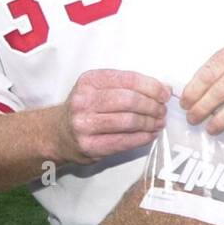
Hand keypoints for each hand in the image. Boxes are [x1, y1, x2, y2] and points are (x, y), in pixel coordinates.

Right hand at [53, 69, 169, 164]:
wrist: (58, 133)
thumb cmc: (87, 108)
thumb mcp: (100, 88)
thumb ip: (129, 86)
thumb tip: (163, 88)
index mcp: (90, 81)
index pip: (128, 79)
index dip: (152, 86)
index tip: (165, 94)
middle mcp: (84, 100)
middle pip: (130, 101)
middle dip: (153, 106)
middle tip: (162, 110)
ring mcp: (84, 124)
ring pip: (128, 121)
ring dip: (150, 122)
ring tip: (159, 122)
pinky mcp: (89, 145)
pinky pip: (123, 141)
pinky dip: (142, 138)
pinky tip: (150, 135)